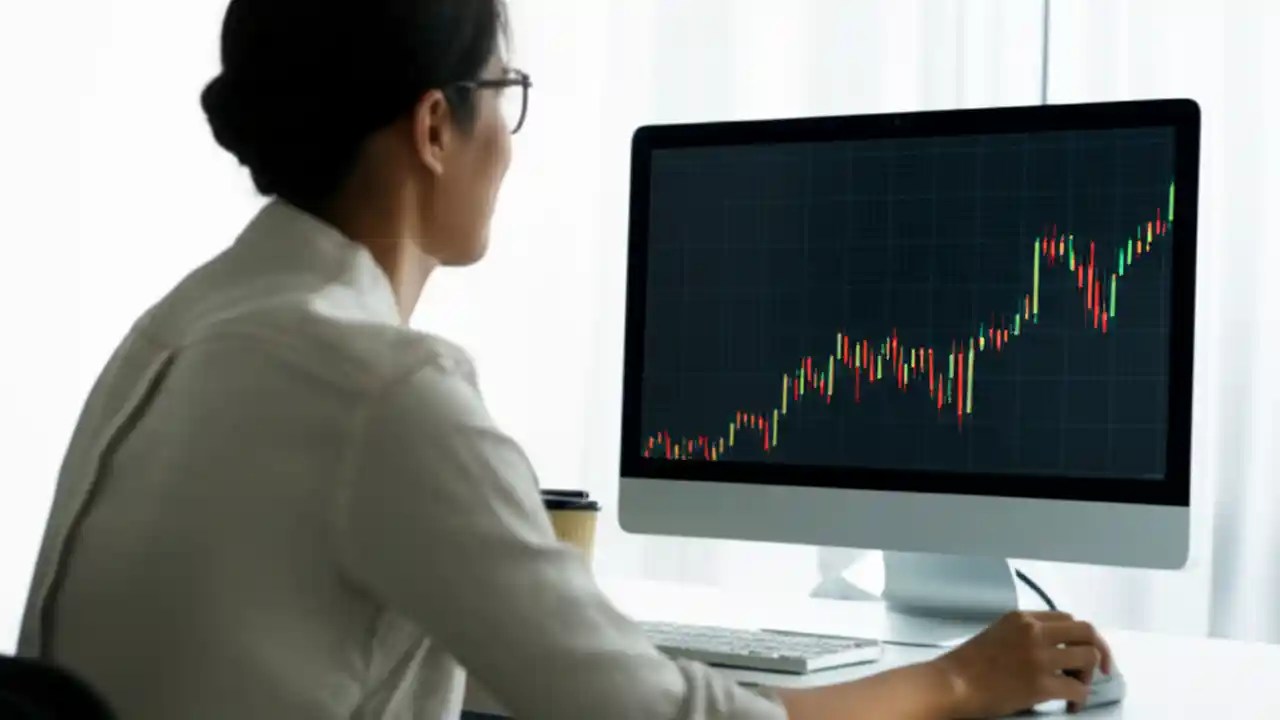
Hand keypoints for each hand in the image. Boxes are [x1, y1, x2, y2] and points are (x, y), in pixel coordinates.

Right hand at [933, 611, 1113, 717]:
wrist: (952, 684)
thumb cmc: (967, 664)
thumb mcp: (997, 634)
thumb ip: (1024, 635)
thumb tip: (1053, 650)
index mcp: (1022, 618)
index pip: (1066, 618)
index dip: (1079, 637)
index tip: (1080, 653)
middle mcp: (1034, 631)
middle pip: (1086, 631)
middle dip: (1099, 651)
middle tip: (1100, 670)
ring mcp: (1039, 656)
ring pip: (1088, 657)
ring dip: (1088, 675)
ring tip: (1076, 689)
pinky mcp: (1041, 683)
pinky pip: (1078, 689)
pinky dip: (1080, 698)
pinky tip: (1070, 706)